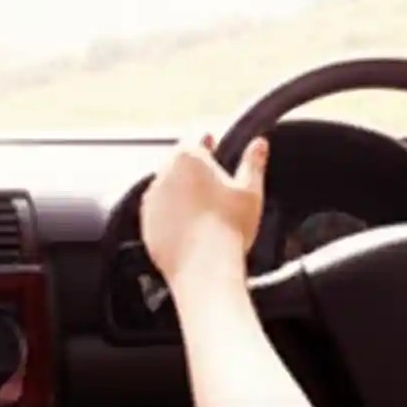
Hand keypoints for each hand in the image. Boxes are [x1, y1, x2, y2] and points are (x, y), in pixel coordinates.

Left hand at [140, 134, 268, 286]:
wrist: (204, 268)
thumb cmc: (229, 227)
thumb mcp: (250, 191)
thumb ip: (253, 162)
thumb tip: (259, 143)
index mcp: (188, 157)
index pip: (197, 138)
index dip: (210, 145)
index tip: (217, 152)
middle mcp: (163, 173)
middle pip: (180, 163)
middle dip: (195, 171)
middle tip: (216, 189)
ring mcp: (151, 199)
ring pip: (168, 188)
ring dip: (181, 193)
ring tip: (205, 213)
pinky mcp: (146, 223)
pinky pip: (160, 213)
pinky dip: (172, 216)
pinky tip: (191, 229)